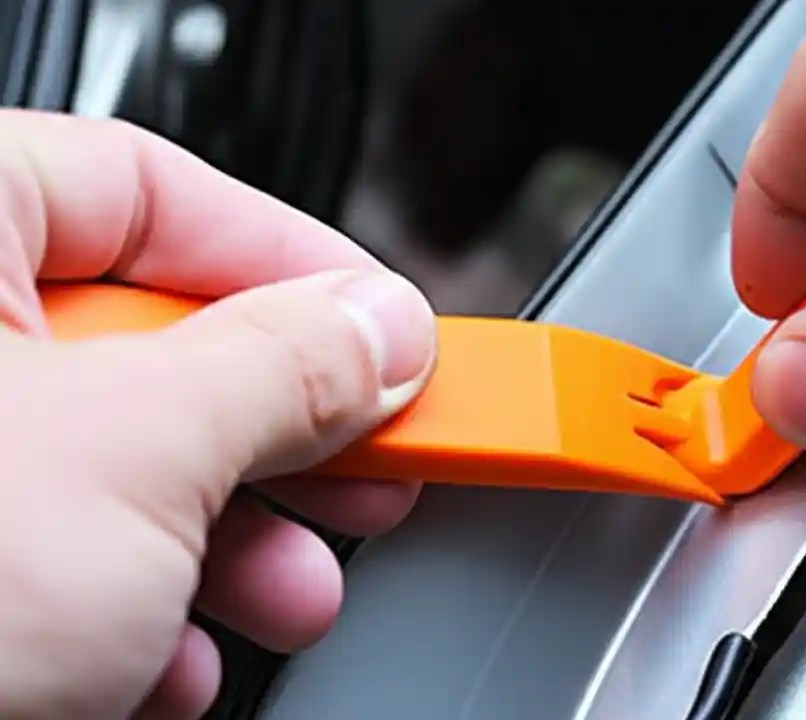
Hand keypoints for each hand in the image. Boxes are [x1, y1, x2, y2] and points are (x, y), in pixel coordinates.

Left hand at [0, 110, 435, 717]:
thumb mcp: (133, 454)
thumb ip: (282, 368)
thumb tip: (375, 330)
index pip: (149, 189)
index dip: (295, 261)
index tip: (387, 333)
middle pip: (149, 342)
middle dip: (282, 431)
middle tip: (371, 467)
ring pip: (114, 467)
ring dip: (231, 543)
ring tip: (291, 593)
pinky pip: (59, 558)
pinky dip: (138, 614)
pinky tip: (169, 664)